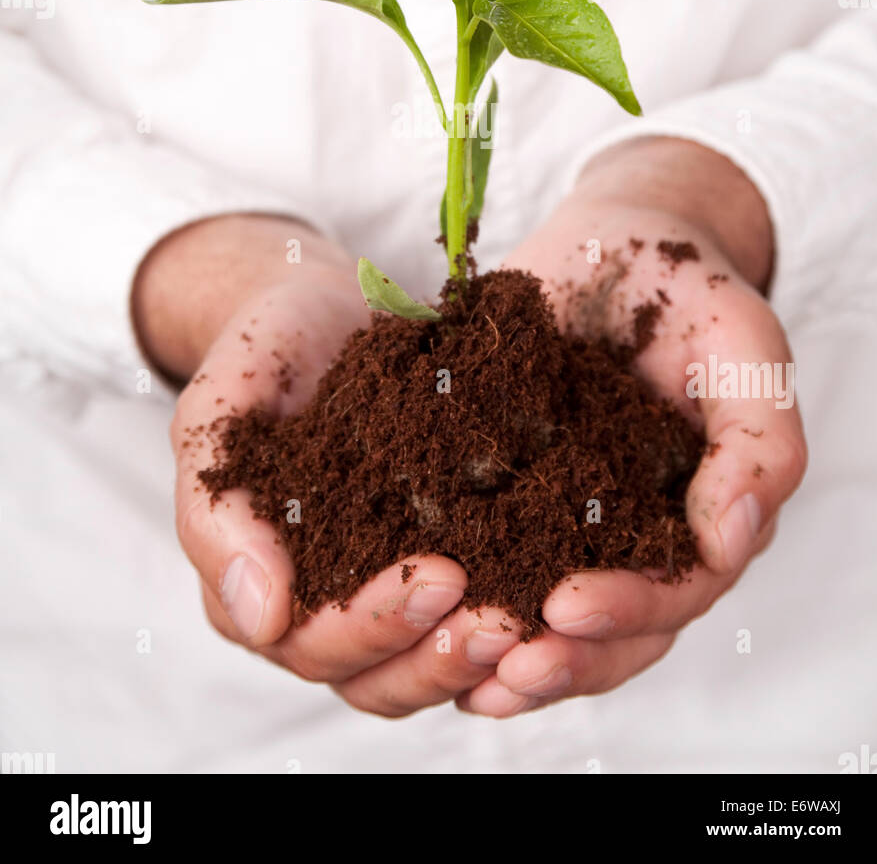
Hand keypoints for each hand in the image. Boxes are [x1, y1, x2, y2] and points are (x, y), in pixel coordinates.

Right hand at [134, 214, 526, 714]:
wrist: (318, 306)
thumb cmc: (261, 355)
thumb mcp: (219, 409)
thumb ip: (216, 509)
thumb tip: (260, 619)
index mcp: (256, 582)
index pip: (309, 641)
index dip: (372, 623)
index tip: (439, 577)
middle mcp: (317, 605)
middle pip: (373, 675)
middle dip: (436, 655)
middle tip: (501, 617)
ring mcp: (377, 588)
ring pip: (422, 667)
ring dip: (473, 656)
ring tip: (526, 620)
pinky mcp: (435, 557)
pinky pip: (466, 615)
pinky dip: (506, 621)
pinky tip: (556, 598)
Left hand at [456, 137, 807, 717]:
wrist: (612, 239)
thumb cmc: (688, 286)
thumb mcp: (743, 344)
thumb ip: (760, 440)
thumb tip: (735, 539)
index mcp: (701, 516)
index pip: (677, 590)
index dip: (628, 608)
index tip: (567, 605)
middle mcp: (636, 536)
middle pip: (610, 629)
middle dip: (560, 656)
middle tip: (506, 666)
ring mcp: (568, 521)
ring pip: (546, 615)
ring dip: (506, 652)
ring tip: (459, 673)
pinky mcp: (505, 494)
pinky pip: (486, 558)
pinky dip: (457, 596)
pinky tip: (412, 618)